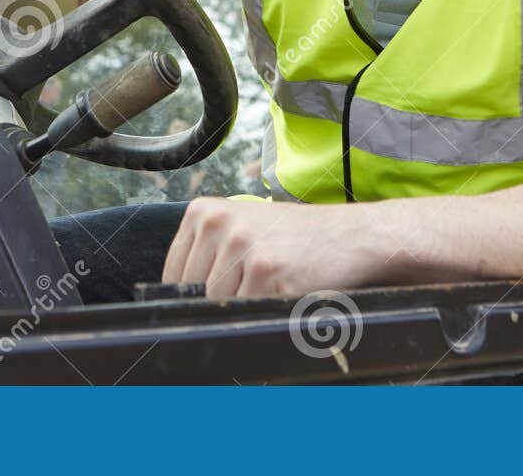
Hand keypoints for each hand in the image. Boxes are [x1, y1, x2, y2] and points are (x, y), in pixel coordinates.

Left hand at [162, 196, 383, 297]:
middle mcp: (218, 223)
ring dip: (243, 307)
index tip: (213, 298)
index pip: (173, 274)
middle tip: (254, 289)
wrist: (350, 235)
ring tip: (271, 286)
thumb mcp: (241, 228)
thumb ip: (207, 254)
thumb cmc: (294, 238)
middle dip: (219, 302)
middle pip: (193, 293)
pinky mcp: (266, 271)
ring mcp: (242, 246)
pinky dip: (264, 311)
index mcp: (203, 211)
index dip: (191, 295)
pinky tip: (285, 290)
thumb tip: (172, 300)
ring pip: (218, 305)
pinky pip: (247, 310)